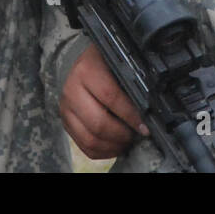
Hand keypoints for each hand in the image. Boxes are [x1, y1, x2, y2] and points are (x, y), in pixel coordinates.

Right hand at [60, 44, 148, 159]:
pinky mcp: (66, 123)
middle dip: (122, 135)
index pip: (111, 97)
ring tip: (127, 141)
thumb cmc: (102, 62)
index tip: (144, 126)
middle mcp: (72, 90)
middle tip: (136, 134)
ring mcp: (66, 109)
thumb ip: (129, 83)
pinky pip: (84, 146)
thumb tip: (148, 110)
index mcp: (87, 71)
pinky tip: (115, 146)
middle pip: (98, 123)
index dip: (130, 115)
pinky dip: (103, 152)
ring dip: (113, 146)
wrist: (77, 61)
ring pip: (90, 139)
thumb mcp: (115, 63)